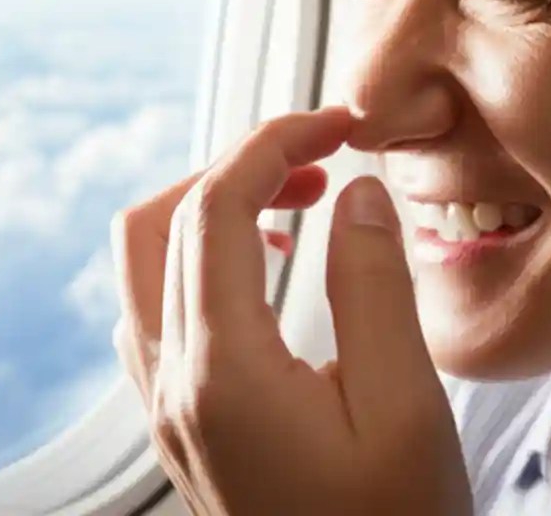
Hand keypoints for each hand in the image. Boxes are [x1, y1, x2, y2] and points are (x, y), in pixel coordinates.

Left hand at [111, 106, 471, 515]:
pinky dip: (198, 264)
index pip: (218, 208)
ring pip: (145, 266)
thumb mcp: (405, 406)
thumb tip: (354, 193)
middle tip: (318, 157)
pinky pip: (155, 313)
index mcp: (223, 371)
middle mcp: (172, 385)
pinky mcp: (181, 427)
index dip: (275, 142)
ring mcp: (166, 410)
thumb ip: (373, 286)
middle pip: (158, 223)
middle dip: (233, 165)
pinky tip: (263, 273)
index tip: (339, 123)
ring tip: (296, 202)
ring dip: (209, 211)